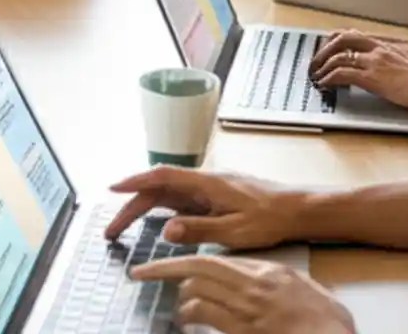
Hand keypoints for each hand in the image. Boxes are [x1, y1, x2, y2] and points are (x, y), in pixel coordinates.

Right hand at [105, 166, 305, 248]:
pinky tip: (155, 221)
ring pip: (167, 195)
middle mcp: (202, 182)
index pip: (162, 177)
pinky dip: (161, 209)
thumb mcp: (235, 230)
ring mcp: (207, 188)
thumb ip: (199, 229)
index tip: (113, 189)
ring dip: (144, 208)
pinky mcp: (213, 197)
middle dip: (131, 206)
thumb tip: (166, 230)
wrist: (297, 209)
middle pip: (158, 190)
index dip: (135, 181)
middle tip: (111, 230)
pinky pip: (179, 200)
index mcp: (206, 183)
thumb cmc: (270, 218)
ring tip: (123, 226)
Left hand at [131, 255, 354, 333]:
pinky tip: (187, 321)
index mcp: (269, 271)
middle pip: (199, 267)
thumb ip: (281, 282)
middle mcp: (254, 283)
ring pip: (196, 289)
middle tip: (140, 273)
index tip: (176, 268)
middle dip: (164, 268)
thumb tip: (265, 282)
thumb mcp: (307, 292)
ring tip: (180, 310)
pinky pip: (204, 314)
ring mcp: (247, 307)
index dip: (191, 263)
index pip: (220, 259)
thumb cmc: (328, 323)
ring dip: (181, 298)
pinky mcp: (242, 328)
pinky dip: (190, 315)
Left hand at [309, 31, 407, 112]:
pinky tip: (325, 84)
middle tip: (315, 63)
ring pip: (338, 57)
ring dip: (322, 67)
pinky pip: (342, 74)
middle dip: (323, 51)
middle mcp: (377, 49)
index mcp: (384, 46)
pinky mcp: (371, 77)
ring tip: (316, 76)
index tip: (325, 49)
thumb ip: (389, 62)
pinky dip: (329, 79)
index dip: (334, 41)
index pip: (352, 34)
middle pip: (341, 40)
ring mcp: (373, 62)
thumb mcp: (405, 64)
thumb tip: (380, 70)